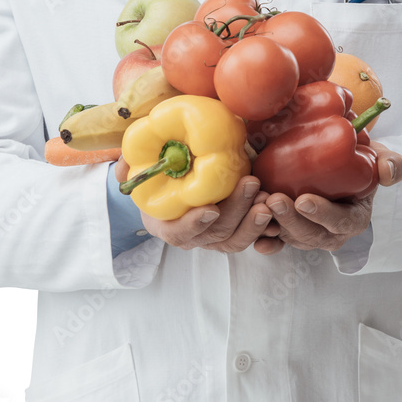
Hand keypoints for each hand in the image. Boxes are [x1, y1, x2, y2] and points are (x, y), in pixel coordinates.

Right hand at [114, 156, 271, 252]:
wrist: (172, 184)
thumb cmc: (156, 176)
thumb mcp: (137, 170)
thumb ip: (129, 167)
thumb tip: (124, 162)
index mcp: (167, 225)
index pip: (180, 233)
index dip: (194, 225)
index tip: (209, 211)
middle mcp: (194, 236)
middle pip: (217, 234)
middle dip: (236, 211)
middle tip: (251, 184)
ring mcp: (216, 236)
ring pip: (237, 238)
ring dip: (255, 221)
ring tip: (269, 199)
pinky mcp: (236, 229)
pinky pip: (253, 236)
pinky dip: (267, 228)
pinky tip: (278, 209)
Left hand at [252, 141, 401, 254]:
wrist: (339, 169)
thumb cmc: (360, 164)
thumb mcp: (380, 160)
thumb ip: (391, 164)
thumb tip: (388, 172)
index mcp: (353, 219)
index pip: (340, 222)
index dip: (322, 214)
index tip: (304, 200)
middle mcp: (330, 234)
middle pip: (310, 234)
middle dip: (290, 220)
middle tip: (273, 199)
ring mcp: (308, 235)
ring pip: (289, 237)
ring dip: (272, 226)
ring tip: (256, 206)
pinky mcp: (289, 232)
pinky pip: (276, 241)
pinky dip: (266, 240)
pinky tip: (255, 236)